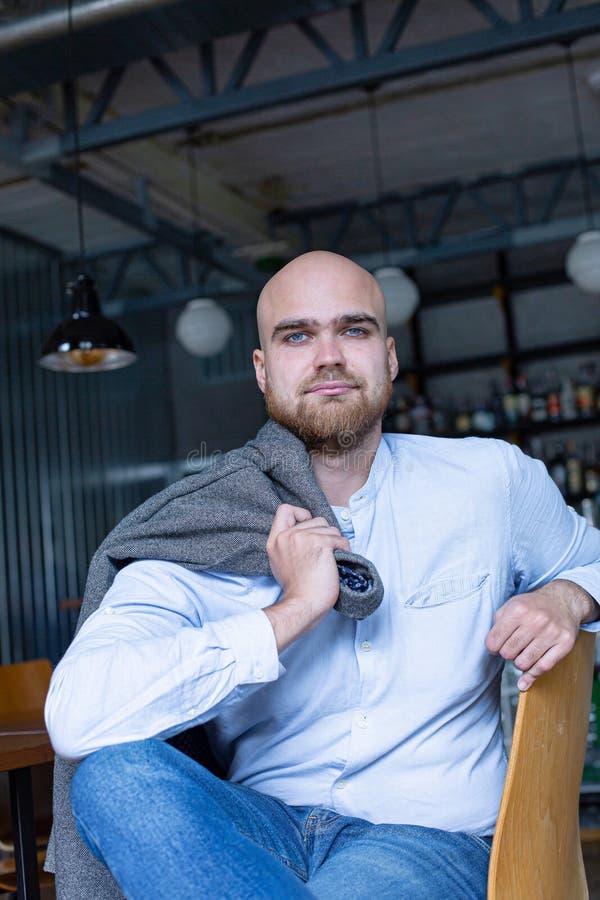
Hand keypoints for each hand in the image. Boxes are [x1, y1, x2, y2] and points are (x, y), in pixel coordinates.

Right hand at [263, 503, 349, 651]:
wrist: (303, 605)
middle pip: (316, 520)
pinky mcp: (320, 543)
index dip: (300, 514)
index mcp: (275, 540)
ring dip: (336, 543)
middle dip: (325, 534)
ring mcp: (303, 538)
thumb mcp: (281, 562)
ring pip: (330, 528)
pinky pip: (340, 539)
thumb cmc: (298, 590)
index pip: (284, 510)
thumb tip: (307, 533)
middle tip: (324, 555)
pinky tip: (338, 563)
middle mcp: (287, 536)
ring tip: (330, 561)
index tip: (308, 525)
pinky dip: (344, 550)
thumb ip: (289, 545)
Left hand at [485, 579, 597, 690]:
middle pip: (508, 653)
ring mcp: (552, 632)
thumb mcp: (511, 606)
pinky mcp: (565, 643)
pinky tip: (525, 679)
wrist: (563, 600)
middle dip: (506, 653)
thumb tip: (492, 650)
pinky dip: (531, 675)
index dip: (492, 647)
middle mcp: (535, 620)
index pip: (494, 640)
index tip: (495, 647)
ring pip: (523, 663)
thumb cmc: (532, 606)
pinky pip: (543, 667)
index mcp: (518, 609)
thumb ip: (497, 624)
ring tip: (522, 653)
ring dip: (519, 662)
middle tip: (512, 647)